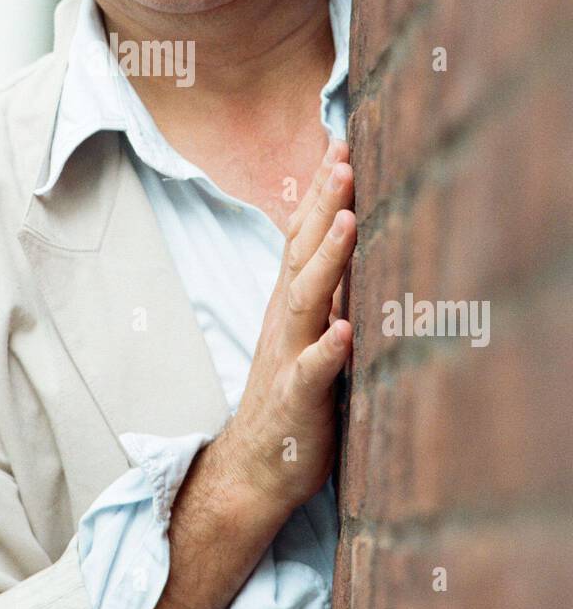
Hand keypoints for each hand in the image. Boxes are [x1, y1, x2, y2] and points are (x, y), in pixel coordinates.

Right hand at [220, 137, 355, 513]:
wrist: (255, 466)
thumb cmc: (292, 394)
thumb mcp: (309, 330)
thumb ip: (327, 286)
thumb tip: (353, 234)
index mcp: (291, 302)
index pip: (302, 234)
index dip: (321, 190)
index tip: (340, 142)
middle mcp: (286, 320)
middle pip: (301, 252)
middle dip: (324, 204)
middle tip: (344, 158)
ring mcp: (288, 356)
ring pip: (306, 301)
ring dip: (327, 260)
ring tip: (350, 222)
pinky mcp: (297, 400)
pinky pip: (310, 374)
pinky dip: (327, 351)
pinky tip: (345, 333)